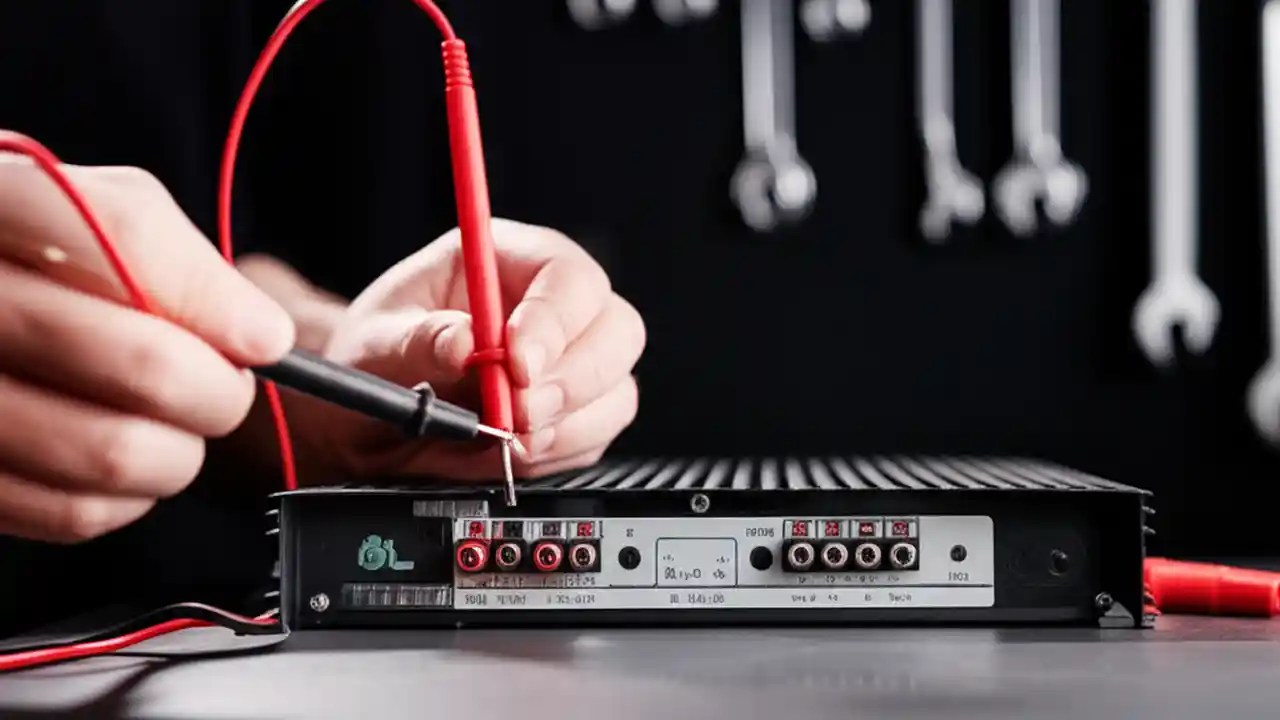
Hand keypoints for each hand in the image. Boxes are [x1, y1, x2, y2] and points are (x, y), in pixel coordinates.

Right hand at [0, 155, 294, 541]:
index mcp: (2, 204)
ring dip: (179, 452)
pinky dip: (127, 498)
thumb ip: (177, 260)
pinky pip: (75, 512)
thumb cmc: (30, 259)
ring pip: (116, 452)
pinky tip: (121, 458)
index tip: (265, 339)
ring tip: (172, 427)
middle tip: (223, 387)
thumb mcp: (93, 216)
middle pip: (145, 362)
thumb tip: (261, 335)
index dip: (217, 301)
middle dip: (218, 390)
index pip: (129, 238)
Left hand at [279, 219, 644, 482]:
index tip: (518, 366)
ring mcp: (573, 362)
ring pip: (616, 391)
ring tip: (505, 439)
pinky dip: (556, 453)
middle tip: (519, 415)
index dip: (554, 322)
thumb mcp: (376, 341)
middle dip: (573, 382)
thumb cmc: (377, 358)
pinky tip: (510, 452)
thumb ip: (417, 340)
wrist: (367, 417)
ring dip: (567, 425)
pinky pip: (594, 437)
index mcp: (511, 260)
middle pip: (616, 331)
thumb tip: (462, 342)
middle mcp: (555, 306)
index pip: (567, 277)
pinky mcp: (575, 415)